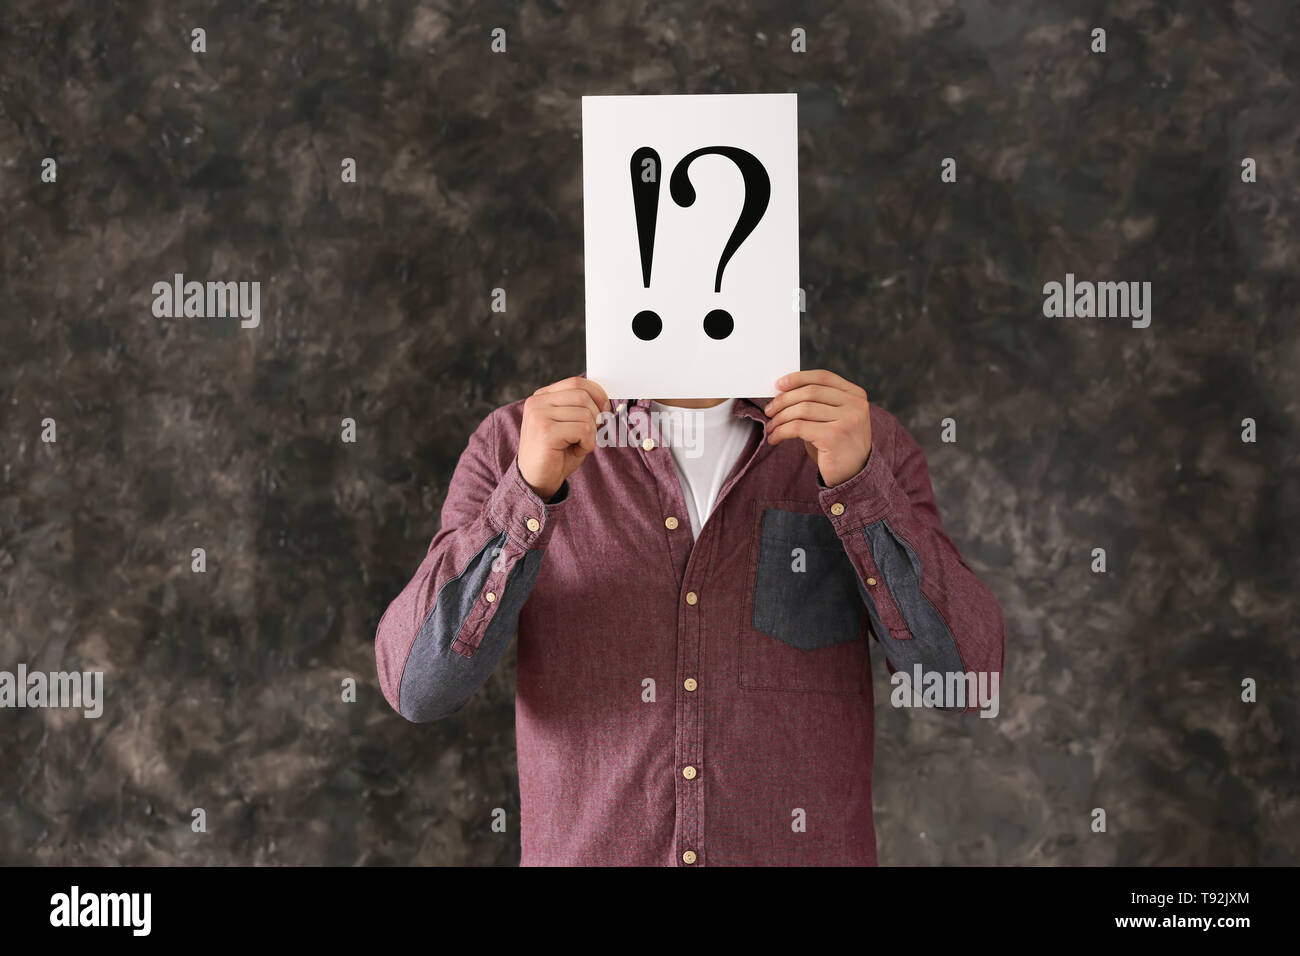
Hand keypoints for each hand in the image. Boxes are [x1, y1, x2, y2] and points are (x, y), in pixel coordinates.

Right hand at [517, 375, 610, 500]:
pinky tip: (576, 451)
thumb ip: (582, 409)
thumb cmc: (556, 454)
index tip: (604, 411)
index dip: (597, 394)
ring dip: (591, 434)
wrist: (537, 481)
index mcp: (542, 397)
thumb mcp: (570, 425)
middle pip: (583, 396)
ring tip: (578, 445)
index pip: (576, 382)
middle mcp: (537, 403)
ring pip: (585, 414)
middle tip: (590, 435)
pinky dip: (588, 444)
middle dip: (596, 416)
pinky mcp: (546, 432)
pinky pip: (583, 430)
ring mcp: (539, 416)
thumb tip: (606, 401)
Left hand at [763, 370, 871, 487]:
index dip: (798, 378)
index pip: (823, 377)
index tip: (778, 384)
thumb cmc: (837, 446)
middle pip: (810, 392)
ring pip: (802, 409)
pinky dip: (781, 431)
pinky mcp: (834, 436)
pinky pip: (798, 427)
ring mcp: (847, 420)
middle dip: (784, 400)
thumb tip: (782, 392)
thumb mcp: (833, 419)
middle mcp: (855, 405)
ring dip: (780, 418)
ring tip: (771, 427)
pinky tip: (775, 438)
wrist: (853, 476)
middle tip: (769, 410)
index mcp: (856, 395)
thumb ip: (818, 403)